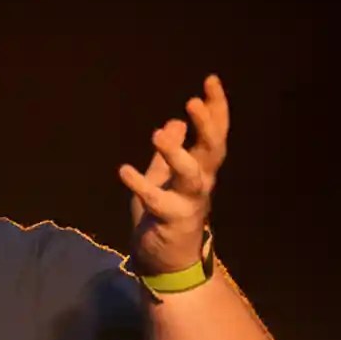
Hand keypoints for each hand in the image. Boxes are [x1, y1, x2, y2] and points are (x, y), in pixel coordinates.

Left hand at [119, 74, 229, 273]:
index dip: (216, 107)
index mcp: (202, 168)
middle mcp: (201, 182)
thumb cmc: (167, 214)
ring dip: (176, 154)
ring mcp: (189, 202)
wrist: (165, 260)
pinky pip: (156, 200)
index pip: (216, 133)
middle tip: (192, 100)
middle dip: (207, 124)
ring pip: (191, 175)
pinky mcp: (170, 220)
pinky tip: (124, 170)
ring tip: (158, 134)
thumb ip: (173, 151)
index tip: (211, 80)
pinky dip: (140, 184)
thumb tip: (174, 121)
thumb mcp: (167, 176)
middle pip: (213, 149)